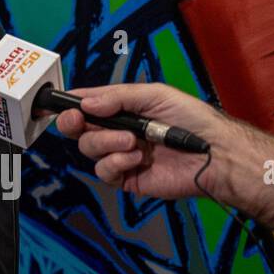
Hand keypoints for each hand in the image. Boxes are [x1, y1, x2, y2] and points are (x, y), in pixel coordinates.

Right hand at [56, 83, 229, 200]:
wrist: (216, 154)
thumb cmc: (192, 118)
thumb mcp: (154, 95)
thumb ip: (117, 97)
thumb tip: (86, 104)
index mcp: (122, 109)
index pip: (87, 105)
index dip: (69, 104)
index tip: (57, 103)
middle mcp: (117, 132)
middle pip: (78, 129)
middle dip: (72, 123)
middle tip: (77, 120)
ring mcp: (121, 155)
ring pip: (89, 149)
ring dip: (106, 143)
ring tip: (132, 141)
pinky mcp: (127, 178)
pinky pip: (104, 171)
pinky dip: (116, 162)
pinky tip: (137, 158)